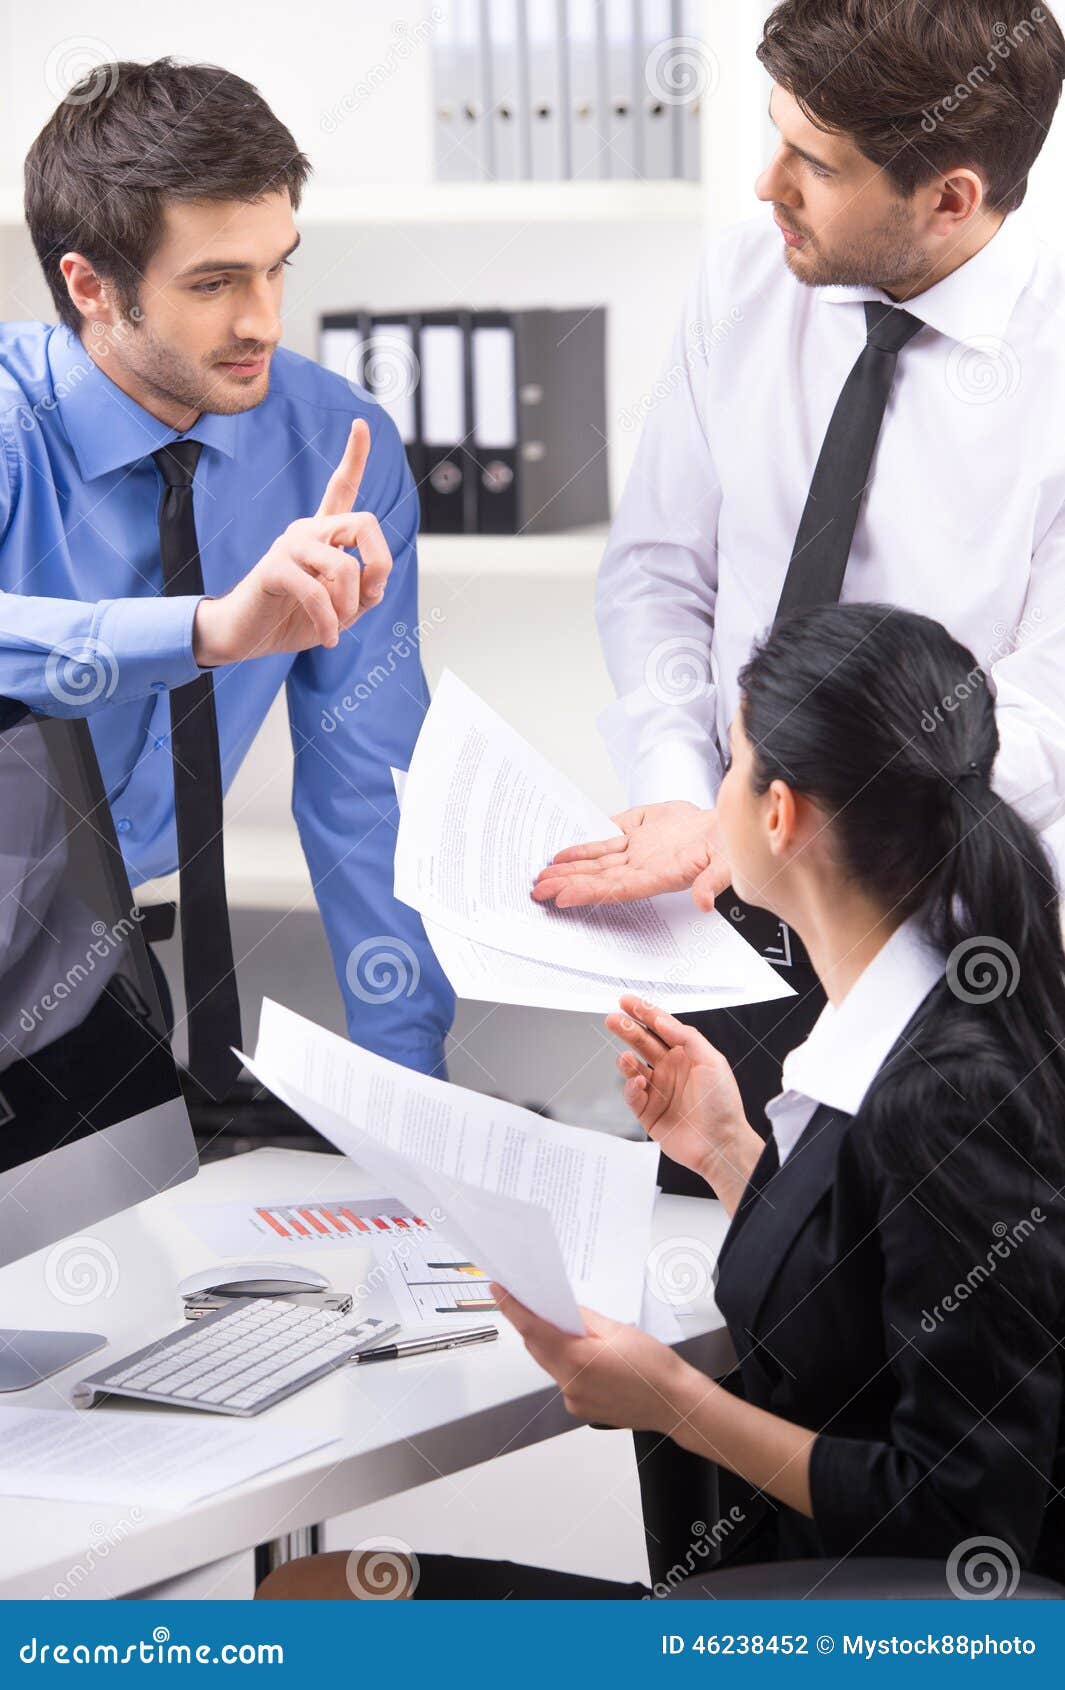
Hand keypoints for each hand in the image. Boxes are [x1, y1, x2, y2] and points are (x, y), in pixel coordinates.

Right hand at [193, 418, 391, 664]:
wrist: (246, 637)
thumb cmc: (295, 619)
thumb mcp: (344, 609)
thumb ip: (366, 591)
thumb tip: (374, 581)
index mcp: (324, 534)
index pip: (341, 487)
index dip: (354, 456)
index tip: (361, 423)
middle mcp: (307, 530)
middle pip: (364, 523)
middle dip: (380, 563)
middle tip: (370, 597)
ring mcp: (289, 545)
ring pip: (345, 565)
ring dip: (349, 604)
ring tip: (338, 624)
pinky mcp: (274, 568)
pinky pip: (317, 593)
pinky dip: (329, 622)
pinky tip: (328, 637)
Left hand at [492, 1287, 696, 1435]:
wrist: (675, 1403)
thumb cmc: (655, 1368)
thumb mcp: (618, 1331)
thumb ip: (584, 1320)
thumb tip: (563, 1311)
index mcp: (577, 1360)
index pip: (533, 1329)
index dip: (512, 1308)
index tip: (499, 1291)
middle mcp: (570, 1384)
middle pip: (538, 1348)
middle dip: (531, 1324)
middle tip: (526, 1300)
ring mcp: (574, 1400)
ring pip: (550, 1364)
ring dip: (550, 1343)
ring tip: (563, 1325)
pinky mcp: (580, 1408)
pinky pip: (564, 1379)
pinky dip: (566, 1362)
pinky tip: (582, 1353)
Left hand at [532, 801, 729, 911]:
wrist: (733, 822)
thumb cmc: (732, 847)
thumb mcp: (729, 864)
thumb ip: (712, 882)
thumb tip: (704, 902)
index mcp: (662, 875)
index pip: (618, 888)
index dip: (590, 893)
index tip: (564, 898)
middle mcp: (645, 866)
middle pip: (599, 877)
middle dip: (568, 883)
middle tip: (538, 890)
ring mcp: (640, 849)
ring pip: (598, 860)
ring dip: (570, 868)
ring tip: (543, 875)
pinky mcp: (641, 830)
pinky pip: (607, 838)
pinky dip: (585, 846)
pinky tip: (564, 853)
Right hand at [607, 995, 762, 1204]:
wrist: (720, 1144)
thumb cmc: (722, 1104)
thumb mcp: (711, 1061)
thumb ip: (686, 1037)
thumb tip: (663, 1020)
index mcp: (686, 1055)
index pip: (660, 1027)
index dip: (643, 1013)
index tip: (627, 1001)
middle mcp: (670, 1070)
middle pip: (642, 1043)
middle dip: (626, 1030)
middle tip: (612, 1020)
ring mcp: (658, 1090)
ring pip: (633, 1068)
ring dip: (626, 1060)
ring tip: (626, 1058)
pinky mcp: (648, 1112)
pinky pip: (632, 1095)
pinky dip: (631, 1087)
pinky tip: (639, 1083)